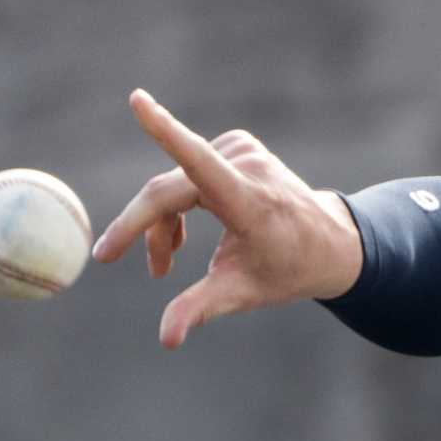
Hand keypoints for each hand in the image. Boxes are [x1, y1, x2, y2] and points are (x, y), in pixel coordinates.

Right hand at [93, 89, 363, 348]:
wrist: (330, 245)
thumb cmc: (287, 270)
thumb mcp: (243, 293)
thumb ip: (200, 309)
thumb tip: (166, 339)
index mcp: (249, 200)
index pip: (199, 162)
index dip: (165, 131)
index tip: (137, 101)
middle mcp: (247, 167)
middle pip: (167, 192)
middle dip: (141, 229)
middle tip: (110, 258)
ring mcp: (243, 150)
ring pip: (173, 186)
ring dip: (162, 226)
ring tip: (163, 266)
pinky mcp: (238, 144)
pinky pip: (187, 173)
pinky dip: (177, 207)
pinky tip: (182, 236)